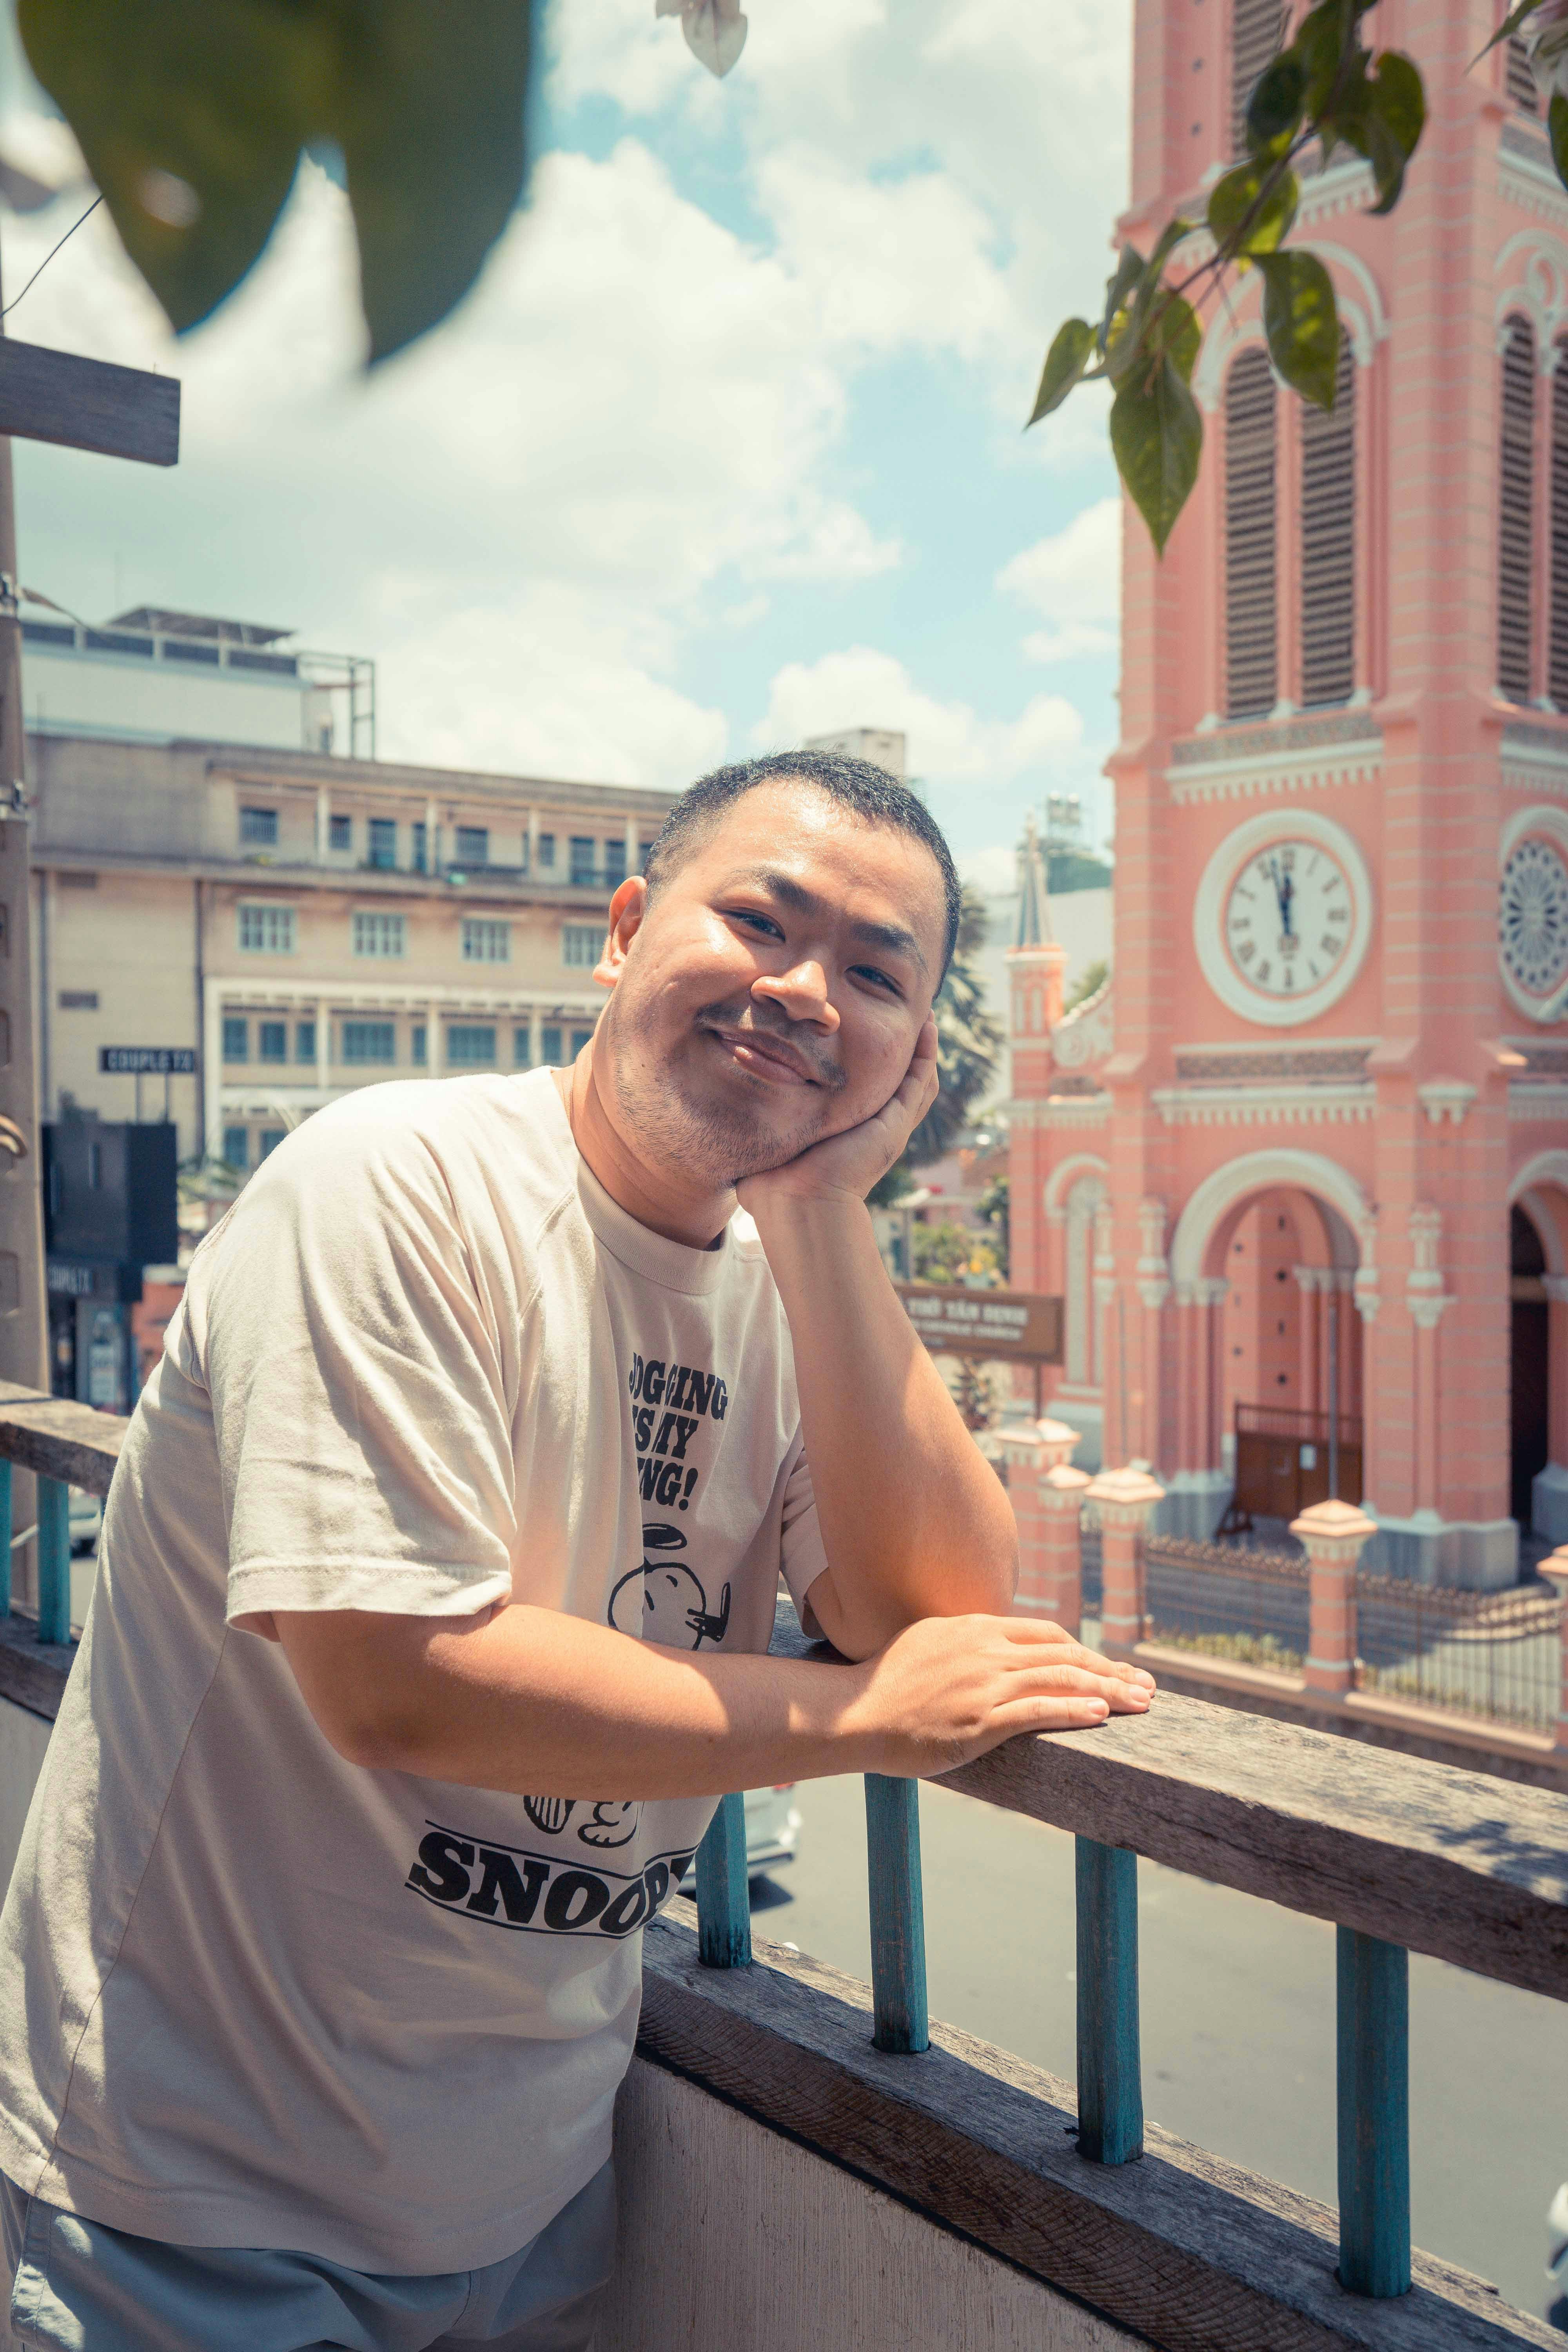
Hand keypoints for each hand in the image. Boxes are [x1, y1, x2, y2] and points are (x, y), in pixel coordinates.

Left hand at [736, 1017, 938, 1215]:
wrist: (795, 1205)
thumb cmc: (772, 1186)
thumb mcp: (770, 1141)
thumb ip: (760, 1123)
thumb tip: (728, 1112)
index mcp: (848, 1134)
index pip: (871, 1094)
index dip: (876, 1066)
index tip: (868, 1032)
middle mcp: (874, 1130)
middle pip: (902, 1085)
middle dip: (908, 1051)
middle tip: (909, 1016)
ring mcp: (888, 1126)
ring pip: (917, 1080)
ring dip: (922, 1048)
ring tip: (925, 1015)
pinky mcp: (894, 1124)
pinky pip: (918, 1081)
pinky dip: (926, 1053)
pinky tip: (927, 1026)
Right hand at [841, 1612, 1155, 1777]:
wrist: (854, 1713)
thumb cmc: (887, 1684)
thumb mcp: (930, 1643)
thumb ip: (968, 1643)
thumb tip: (997, 1649)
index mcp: (976, 1629)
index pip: (1046, 1633)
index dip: (1085, 1651)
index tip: (1110, 1667)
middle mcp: (985, 1650)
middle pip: (1065, 1654)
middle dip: (1112, 1670)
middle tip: (1148, 1686)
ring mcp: (983, 1684)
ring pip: (1060, 1680)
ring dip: (1109, 1690)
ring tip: (1141, 1702)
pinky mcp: (979, 1720)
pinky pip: (1037, 1711)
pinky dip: (1073, 1710)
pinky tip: (1101, 1714)